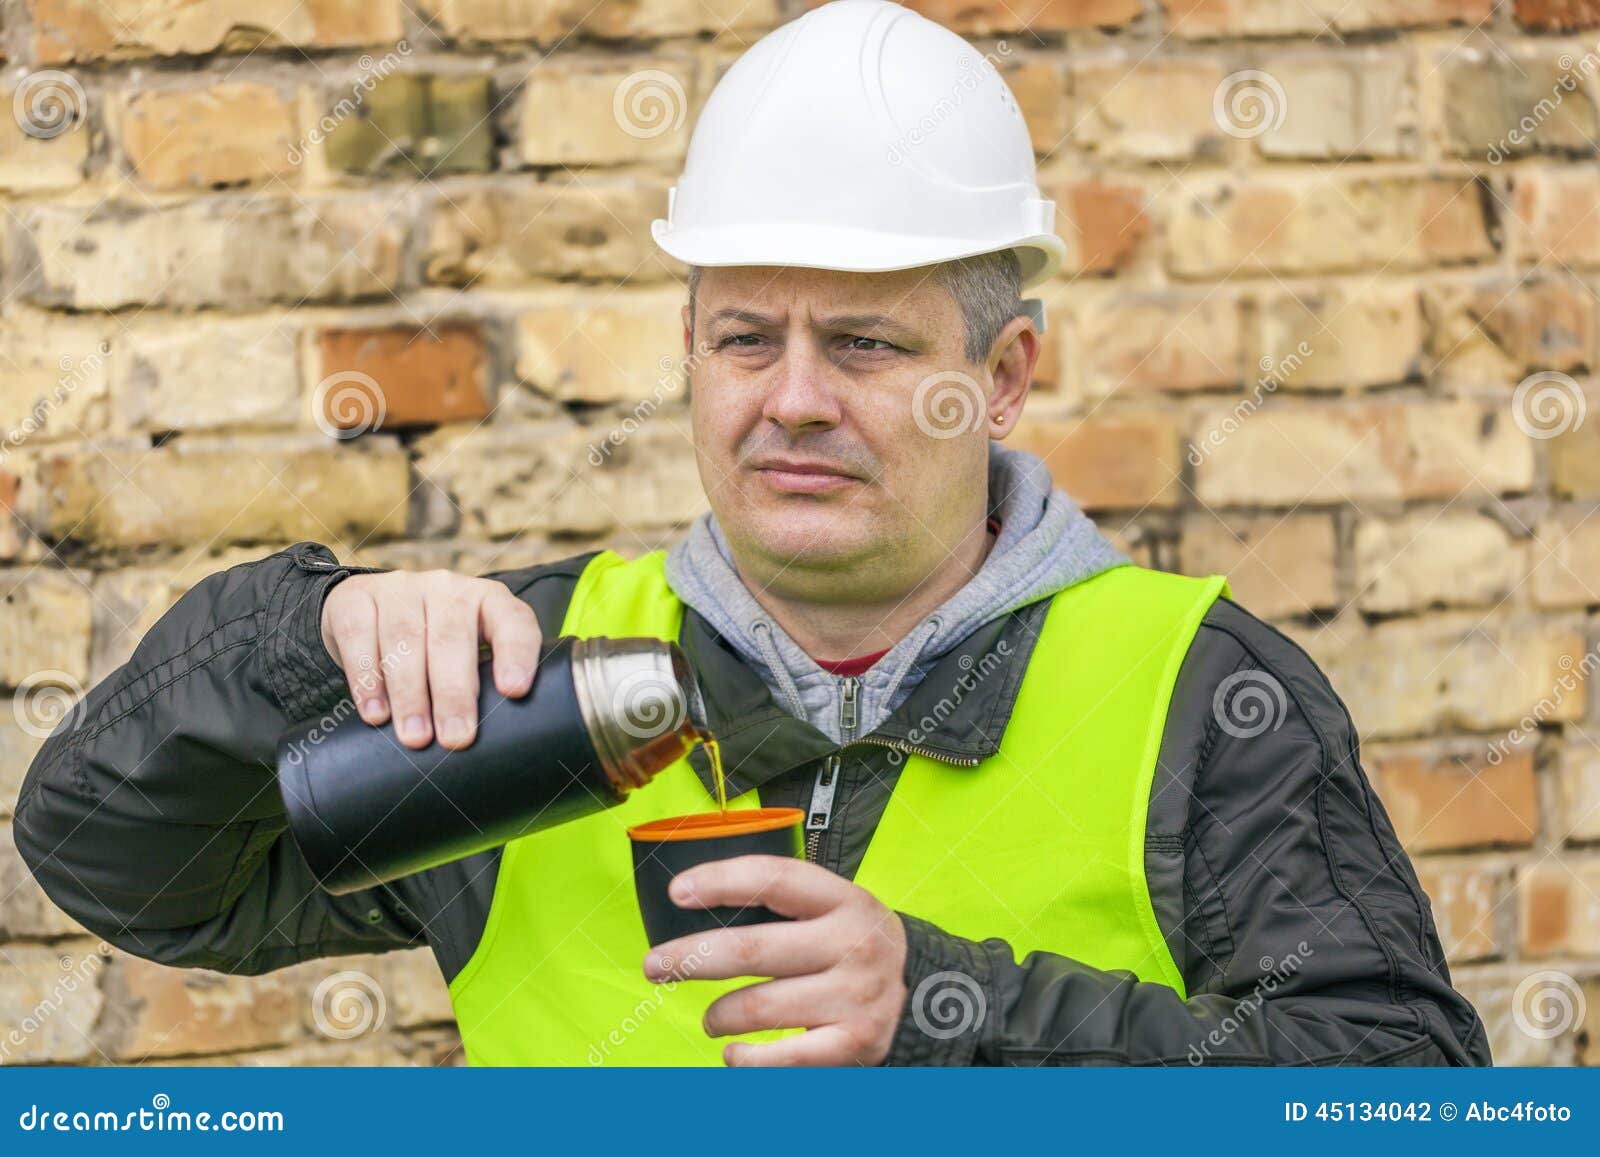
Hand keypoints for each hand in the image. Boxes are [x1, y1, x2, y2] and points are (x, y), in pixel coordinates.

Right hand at [319, 570, 541, 749]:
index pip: (512, 620)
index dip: (516, 653)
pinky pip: (359, 636)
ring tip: (416, 736)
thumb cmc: (433, 645)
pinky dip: (367, 679)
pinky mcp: (356, 598)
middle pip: (452, 638)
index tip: (514, 690)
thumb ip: (484, 682)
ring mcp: (400, 589)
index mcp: (488, 600)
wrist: (366, 609)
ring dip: (410, 694)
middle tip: (456, 737)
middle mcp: (447, 589)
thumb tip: (496, 743)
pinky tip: (376, 713)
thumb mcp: (468, 653)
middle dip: (454, 693)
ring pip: (406, 639)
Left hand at [641, 855, 907, 1065]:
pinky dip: (747, 1059)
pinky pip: (784, 1057)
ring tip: (711, 1019)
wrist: (930, 996)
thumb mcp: (836, 907)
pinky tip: (734, 1054)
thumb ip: (782, 902)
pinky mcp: (853, 1043)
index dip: (722, 881)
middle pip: (755, 949)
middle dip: (692, 958)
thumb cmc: (855, 944)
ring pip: (759, 1006)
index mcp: (844, 899)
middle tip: (655, 966)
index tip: (677, 892)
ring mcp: (854, 996)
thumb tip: (695, 900)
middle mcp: (852, 944)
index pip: (775, 880)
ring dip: (719, 1015)